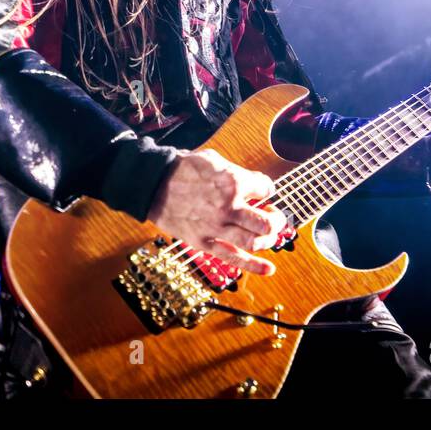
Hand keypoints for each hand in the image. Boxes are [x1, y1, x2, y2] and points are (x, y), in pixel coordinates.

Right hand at [146, 149, 286, 275]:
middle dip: (276, 220)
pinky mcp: (204, 242)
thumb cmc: (183, 169)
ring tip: (268, 235)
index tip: (262, 191)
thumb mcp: (215, 160)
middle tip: (274, 216)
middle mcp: (229, 206)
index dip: (267, 189)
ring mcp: (217, 227)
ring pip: (254, 242)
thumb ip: (238, 173)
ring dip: (268, 240)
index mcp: (233, 182)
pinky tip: (268, 269)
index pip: (266, 188)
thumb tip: (256, 183)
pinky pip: (233, 258)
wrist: (154, 184)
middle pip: (267, 222)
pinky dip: (254, 266)